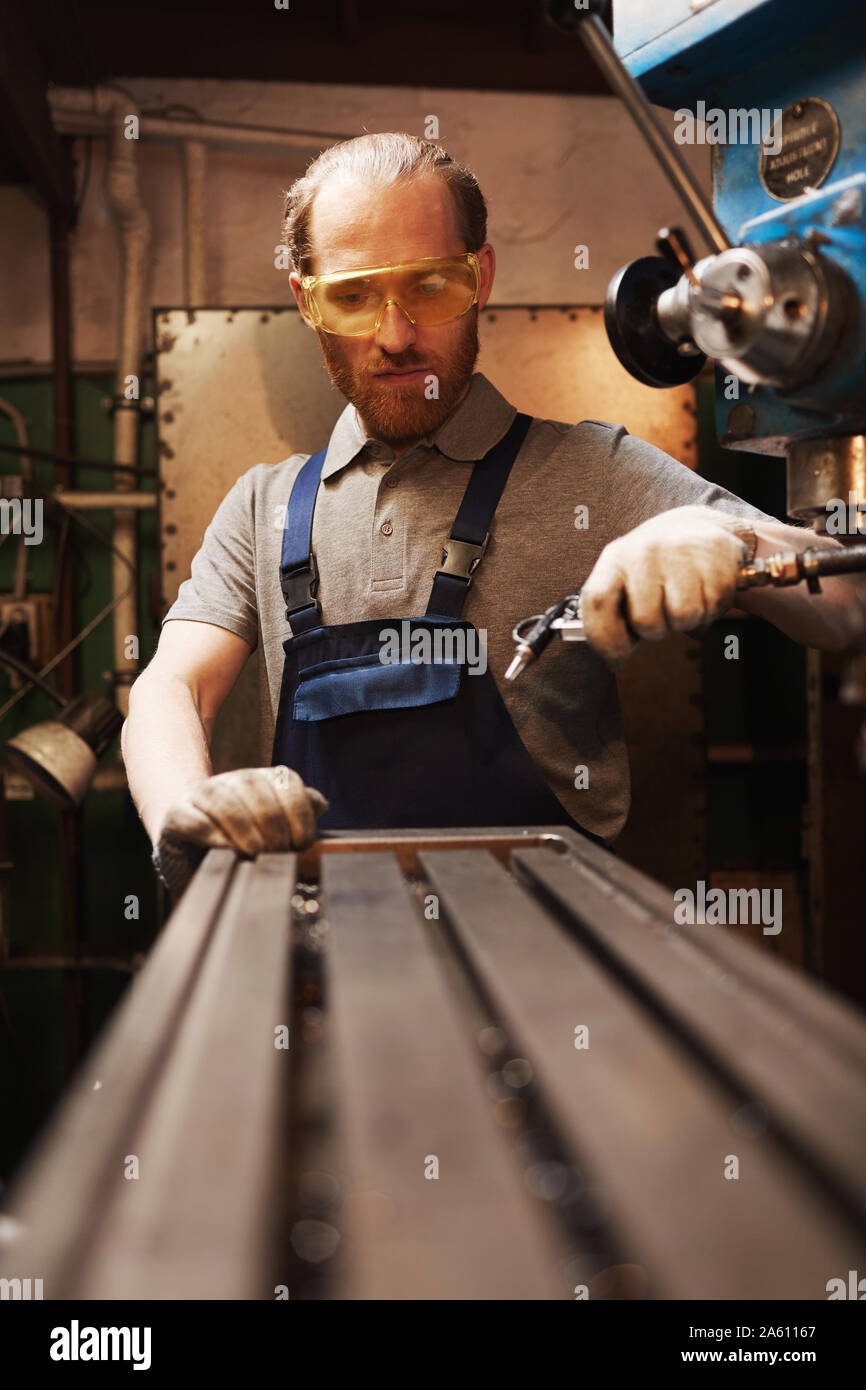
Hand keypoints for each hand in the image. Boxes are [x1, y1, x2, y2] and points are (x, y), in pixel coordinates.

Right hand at [153, 766, 328, 900]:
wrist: (199, 856)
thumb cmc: (248, 843)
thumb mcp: (280, 829)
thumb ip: (301, 813)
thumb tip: (320, 804)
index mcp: (264, 780)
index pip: (286, 782)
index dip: (298, 813)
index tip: (302, 843)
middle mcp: (233, 780)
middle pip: (254, 787)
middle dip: (272, 823)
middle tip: (278, 852)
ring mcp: (203, 795)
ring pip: (223, 799)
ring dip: (244, 828)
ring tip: (255, 853)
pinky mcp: (177, 815)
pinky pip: (192, 818)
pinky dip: (211, 834)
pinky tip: (226, 850)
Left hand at [580, 505, 756, 664]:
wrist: (695, 528)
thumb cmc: (653, 568)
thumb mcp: (625, 580)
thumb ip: (614, 614)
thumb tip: (615, 656)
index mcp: (615, 559)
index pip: (597, 601)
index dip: (604, 639)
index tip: (616, 658)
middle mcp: (645, 551)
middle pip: (647, 621)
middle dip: (656, 630)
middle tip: (662, 612)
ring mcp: (682, 551)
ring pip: (683, 618)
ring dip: (685, 622)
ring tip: (684, 601)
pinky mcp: (716, 555)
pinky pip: (714, 607)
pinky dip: (711, 610)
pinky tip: (703, 592)